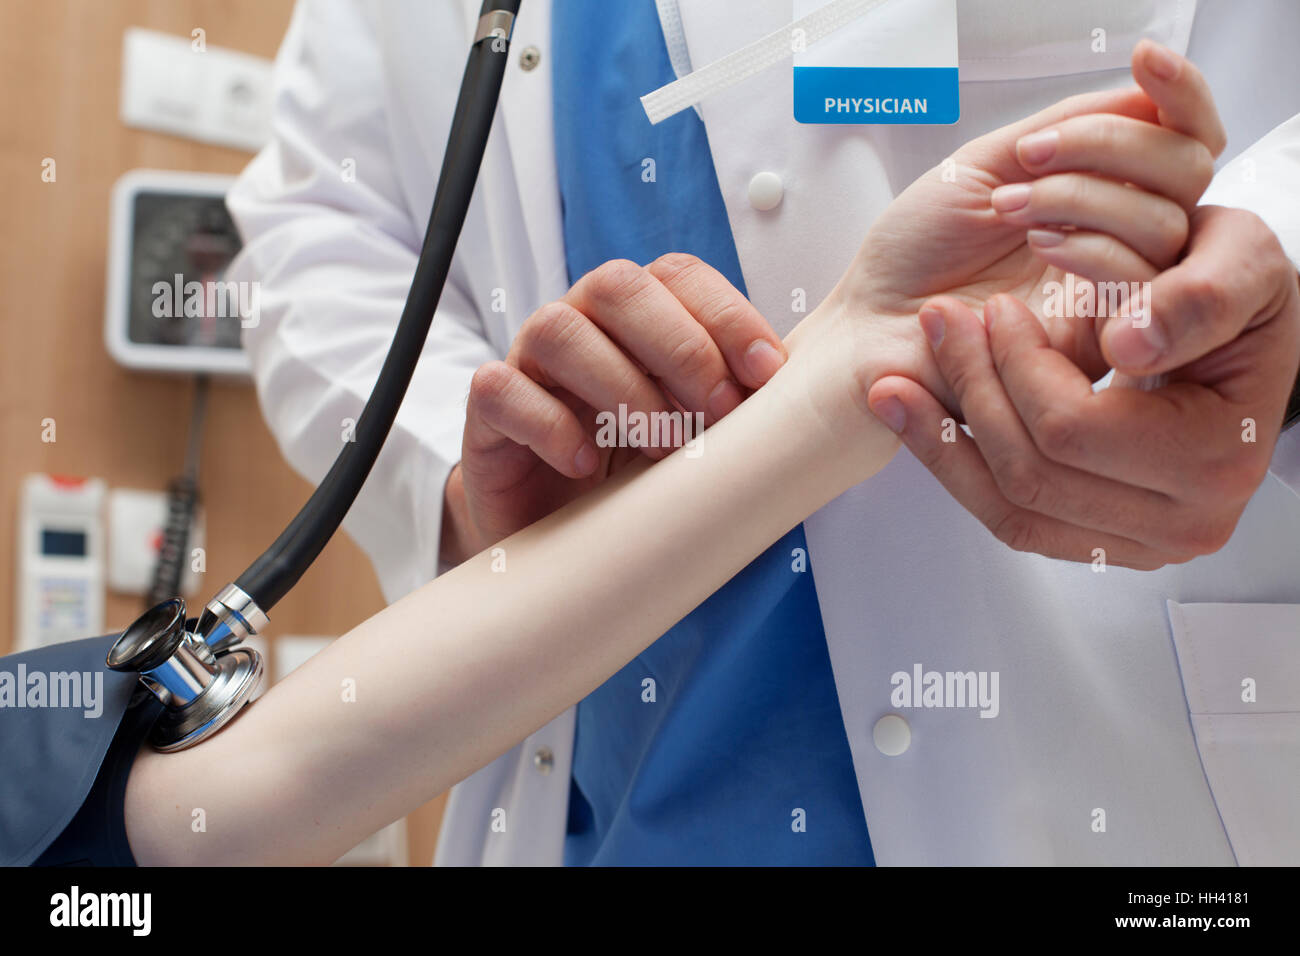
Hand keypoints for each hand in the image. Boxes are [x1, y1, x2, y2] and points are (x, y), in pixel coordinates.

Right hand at [441, 254, 787, 562]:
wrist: (560, 536)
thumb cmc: (636, 476)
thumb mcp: (698, 435)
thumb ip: (739, 404)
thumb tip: (818, 399)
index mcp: (639, 315)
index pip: (680, 275)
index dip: (727, 315)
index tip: (770, 373)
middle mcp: (583, 323)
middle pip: (618, 285)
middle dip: (681, 347)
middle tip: (718, 414)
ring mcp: (529, 363)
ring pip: (559, 329)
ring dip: (622, 387)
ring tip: (658, 448)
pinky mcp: (488, 411)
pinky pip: (503, 389)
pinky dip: (550, 425)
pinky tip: (585, 464)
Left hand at [781, 42, 1222, 463]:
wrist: (872, 323)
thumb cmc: (915, 251)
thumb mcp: (987, 162)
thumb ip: (1067, 127)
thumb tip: (1145, 91)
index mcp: (1096, 188)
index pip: (1178, 136)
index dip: (1176, 95)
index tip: (1143, 60)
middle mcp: (1115, 236)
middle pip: (1186, 173)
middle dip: (1114, 145)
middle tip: (1031, 157)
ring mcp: (1112, 288)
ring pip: (1165, 226)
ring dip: (1083, 198)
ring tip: (1009, 208)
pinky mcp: (1100, 339)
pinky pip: (1141, 284)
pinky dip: (1091, 248)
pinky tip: (1037, 244)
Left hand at [865, 209, 1299, 568]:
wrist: (1235, 338)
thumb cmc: (1235, 297)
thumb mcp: (1242, 262)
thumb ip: (1199, 295)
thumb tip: (1131, 344)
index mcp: (1217, 457)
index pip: (1074, 427)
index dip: (1018, 365)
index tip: (996, 308)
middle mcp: (1183, 522)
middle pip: (1032, 474)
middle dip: (972, 391)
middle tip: (943, 324)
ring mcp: (1137, 544)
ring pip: (1007, 508)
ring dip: (942, 439)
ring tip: (897, 380)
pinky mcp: (1096, 544)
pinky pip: (1006, 519)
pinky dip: (952, 468)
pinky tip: (913, 418)